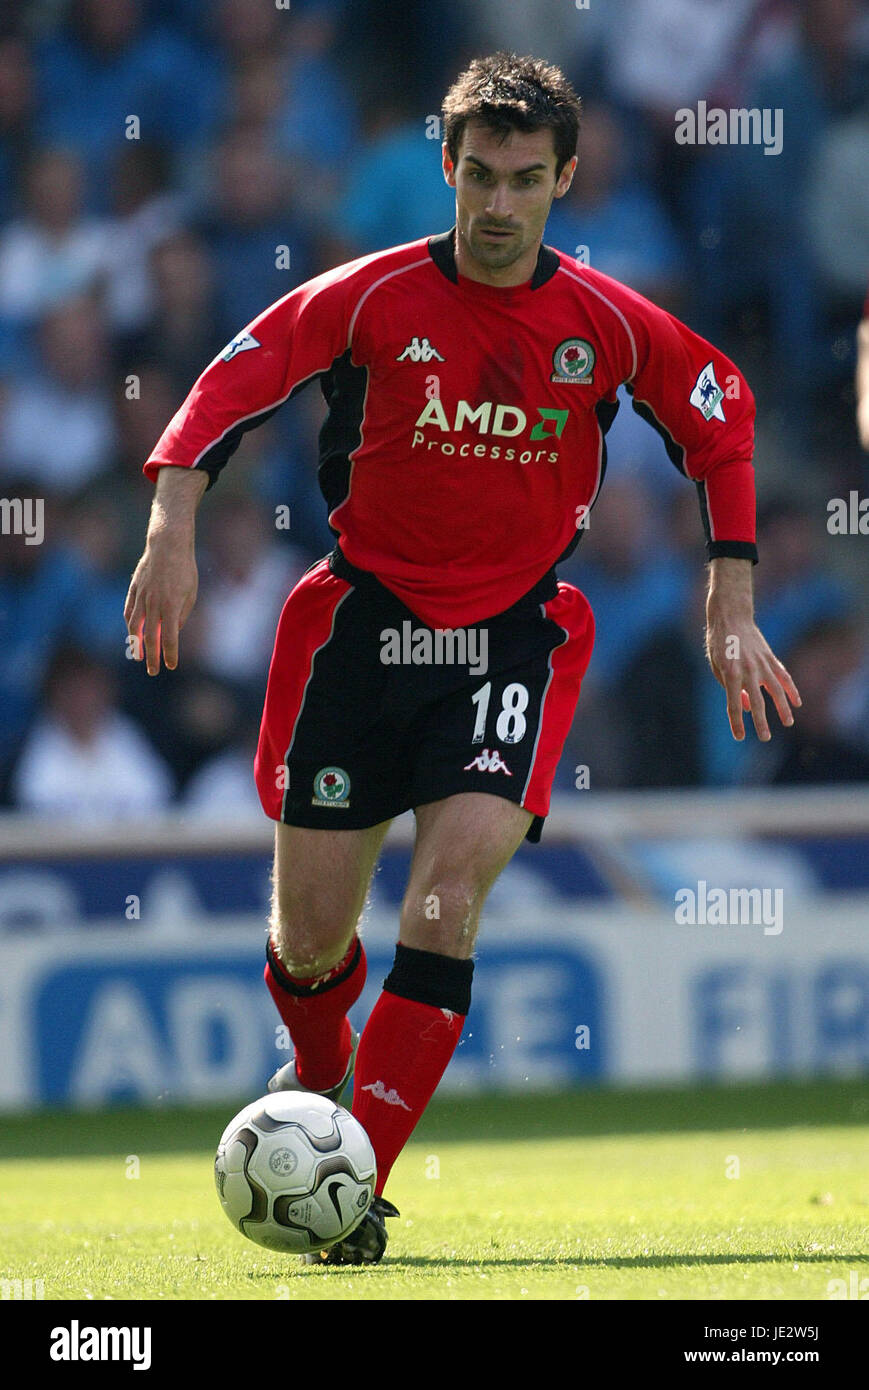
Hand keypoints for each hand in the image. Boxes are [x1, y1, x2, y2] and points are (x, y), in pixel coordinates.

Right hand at [124, 532, 198, 674]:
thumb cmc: (184, 570)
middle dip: (151, 656)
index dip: (170, 654)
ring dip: (136, 644)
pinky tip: (132, 634)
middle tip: (152, 671)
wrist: (167, 545)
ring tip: (138, 656)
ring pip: (135, 626)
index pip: (169, 638)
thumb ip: (182, 615)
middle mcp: (154, 604)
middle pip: (150, 637)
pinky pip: (129, 611)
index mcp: (171, 606)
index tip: (171, 665)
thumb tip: (172, 633)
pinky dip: (130, 625)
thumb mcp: (191, 594)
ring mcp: (141, 596)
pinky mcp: (133, 589)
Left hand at [705, 557, 800, 740]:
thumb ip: (729, 687)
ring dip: (783, 709)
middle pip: (756, 702)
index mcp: (730, 673)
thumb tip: (745, 707)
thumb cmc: (719, 642)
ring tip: (788, 723)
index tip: (739, 737)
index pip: (733, 705)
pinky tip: (797, 702)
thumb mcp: (716, 665)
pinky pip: (784, 677)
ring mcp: (762, 664)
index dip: (737, 723)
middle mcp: (748, 670)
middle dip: (761, 722)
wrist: (731, 616)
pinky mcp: (771, 658)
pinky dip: (792, 690)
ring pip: (776, 691)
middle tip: (765, 738)